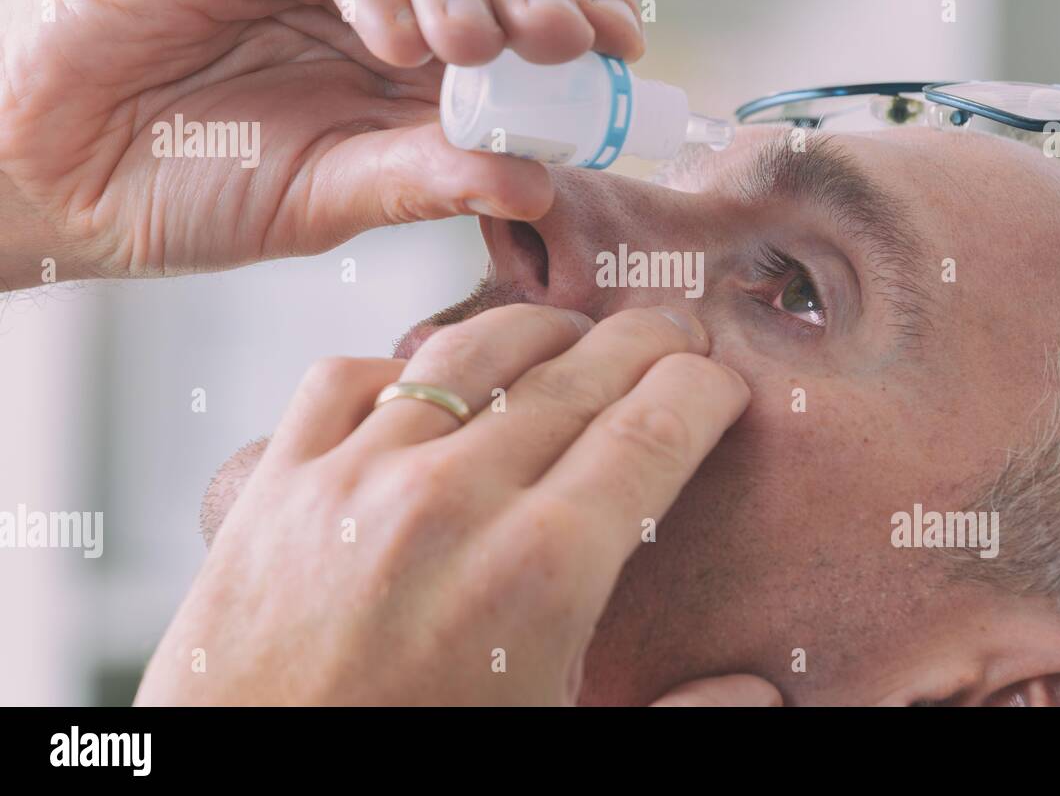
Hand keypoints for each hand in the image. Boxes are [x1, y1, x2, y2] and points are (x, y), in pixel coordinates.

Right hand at [0, 0, 642, 289]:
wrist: (59, 182)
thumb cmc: (194, 191)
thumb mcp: (332, 198)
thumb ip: (426, 177)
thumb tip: (539, 181)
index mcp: (409, 60)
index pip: (514, 15)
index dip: (574, 17)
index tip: (625, 51)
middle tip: (570, 41)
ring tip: (476, 49)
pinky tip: (392, 37)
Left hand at [136, 304, 759, 704]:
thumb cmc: (407, 776)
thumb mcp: (566, 755)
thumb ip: (682, 722)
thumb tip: (760, 688)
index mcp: (542, 571)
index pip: (656, 429)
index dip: (704, 390)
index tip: (720, 384)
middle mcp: (453, 501)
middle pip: (580, 374)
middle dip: (646, 342)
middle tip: (675, 332)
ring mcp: (356, 480)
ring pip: (470, 349)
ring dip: (537, 330)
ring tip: (571, 333)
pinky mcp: (276, 485)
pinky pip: (348, 377)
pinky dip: (398, 364)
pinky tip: (426, 382)